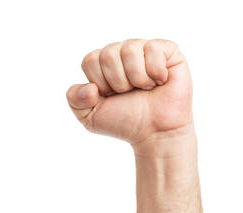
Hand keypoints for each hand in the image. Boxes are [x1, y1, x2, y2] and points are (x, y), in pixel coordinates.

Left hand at [66, 38, 192, 147]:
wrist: (155, 133)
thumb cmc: (125, 122)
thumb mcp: (90, 117)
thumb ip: (74, 99)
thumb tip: (89, 87)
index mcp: (103, 63)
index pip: (90, 60)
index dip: (100, 83)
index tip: (113, 96)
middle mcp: (123, 52)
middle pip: (108, 55)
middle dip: (118, 82)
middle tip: (130, 93)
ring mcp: (144, 49)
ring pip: (129, 50)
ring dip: (137, 78)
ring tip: (146, 88)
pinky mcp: (167, 50)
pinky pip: (152, 48)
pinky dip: (155, 72)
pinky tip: (160, 81)